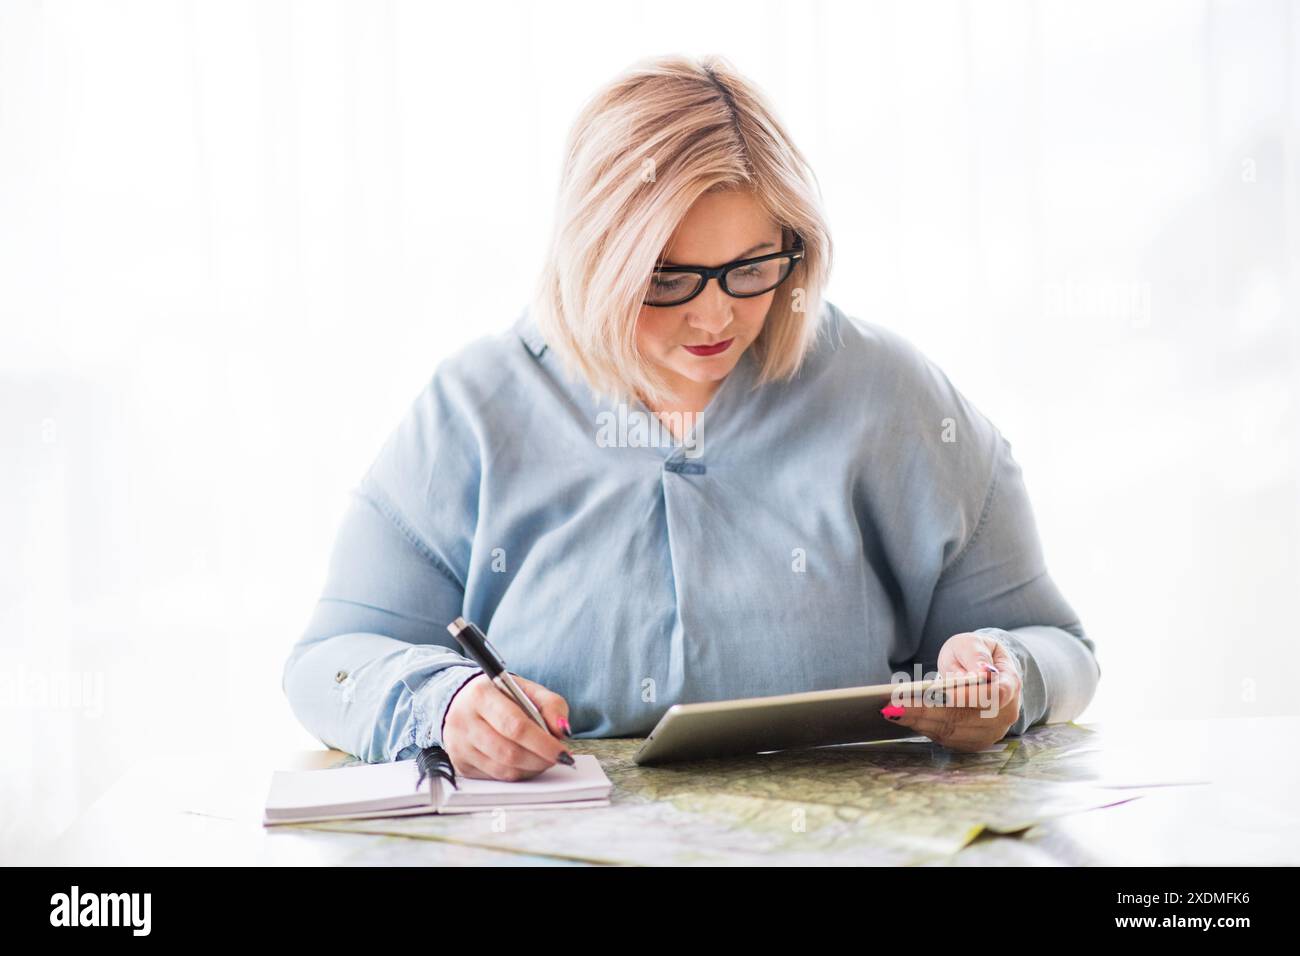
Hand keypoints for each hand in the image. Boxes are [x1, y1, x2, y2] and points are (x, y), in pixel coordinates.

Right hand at [441, 672, 573, 780]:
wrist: (464, 701)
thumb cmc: (501, 696)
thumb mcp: (528, 689)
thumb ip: (551, 705)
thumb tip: (563, 731)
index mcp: (481, 694)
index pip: (515, 726)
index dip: (543, 743)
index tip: (563, 752)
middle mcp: (463, 720)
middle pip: (509, 752)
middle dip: (540, 759)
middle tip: (557, 757)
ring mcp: (459, 745)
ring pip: (503, 769)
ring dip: (531, 769)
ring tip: (544, 759)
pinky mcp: (460, 764)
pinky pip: (496, 777)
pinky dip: (517, 774)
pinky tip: (526, 763)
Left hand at [887, 632, 1022, 751]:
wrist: (981, 670)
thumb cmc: (974, 654)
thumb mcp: (974, 643)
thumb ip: (976, 655)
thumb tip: (981, 672)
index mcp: (1010, 683)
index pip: (993, 695)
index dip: (968, 696)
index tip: (941, 694)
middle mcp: (1005, 713)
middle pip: (966, 717)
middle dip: (928, 710)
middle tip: (896, 704)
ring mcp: (991, 731)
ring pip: (953, 731)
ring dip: (920, 721)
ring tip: (892, 710)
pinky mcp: (974, 742)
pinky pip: (947, 739)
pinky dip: (923, 728)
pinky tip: (902, 718)